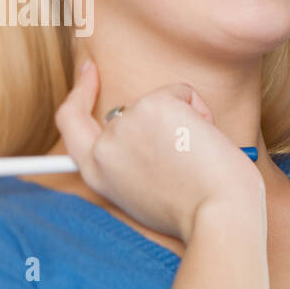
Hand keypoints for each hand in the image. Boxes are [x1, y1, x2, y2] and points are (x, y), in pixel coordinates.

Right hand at [55, 60, 263, 242]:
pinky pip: (184, 93)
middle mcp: (104, 147)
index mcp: (97, 172)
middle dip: (162, 115)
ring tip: (199, 159)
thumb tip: (152, 136)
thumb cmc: (197, 213)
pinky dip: (202, 111)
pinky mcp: (154, 105)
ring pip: (161, 102)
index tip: (90, 70)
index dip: (79, 92)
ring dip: (186, 122)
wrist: (218, 217)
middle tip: (190, 128)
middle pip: (129, 110)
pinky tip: (207, 143)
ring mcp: (126, 123)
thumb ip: (133, 163)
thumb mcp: (147, 194)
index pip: (71, 120)